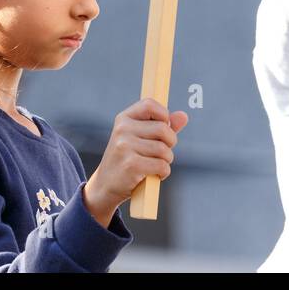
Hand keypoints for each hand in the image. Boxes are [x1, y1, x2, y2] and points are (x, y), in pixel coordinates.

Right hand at [83, 98, 188, 226]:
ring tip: (156, 165)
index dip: (163, 114)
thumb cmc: (127, 159)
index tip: (164, 127)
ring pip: (164, 150)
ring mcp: (125, 147)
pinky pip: (161, 166)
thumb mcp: (140, 138)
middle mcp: (122, 130)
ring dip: (166, 160)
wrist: (105, 185)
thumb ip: (162, 126)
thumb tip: (184, 116)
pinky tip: (154, 175)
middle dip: (170, 142)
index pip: (149, 104)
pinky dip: (163, 172)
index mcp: (124, 119)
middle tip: (163, 152)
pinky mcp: (130, 165)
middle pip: (163, 129)